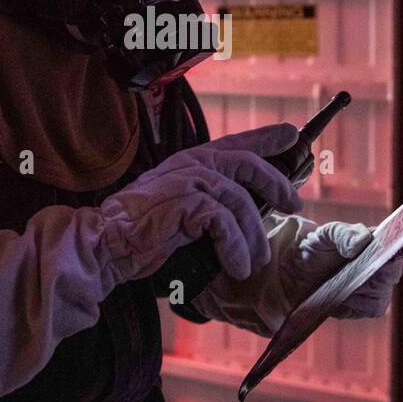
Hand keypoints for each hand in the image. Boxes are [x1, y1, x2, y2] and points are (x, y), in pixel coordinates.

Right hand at [98, 123, 301, 284]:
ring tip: (254, 262)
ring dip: (253, 237)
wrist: (108, 243)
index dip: (265, 137)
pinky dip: (235, 247)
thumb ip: (212, 203)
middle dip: (276, 182)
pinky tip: (236, 266)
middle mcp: (192, 164)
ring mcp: (187, 180)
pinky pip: (224, 221)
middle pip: (247, 163)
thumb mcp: (184, 211)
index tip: (291, 135)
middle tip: (294, 204)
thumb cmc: (145, 231)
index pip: (236, 143)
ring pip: (240, 201)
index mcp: (192, 162)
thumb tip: (251, 210)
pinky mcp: (184, 201)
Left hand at [280, 221, 402, 318]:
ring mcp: (372, 289)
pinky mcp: (362, 306)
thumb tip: (362, 242)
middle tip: (353, 274)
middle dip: (374, 278)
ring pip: (380, 298)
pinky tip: (340, 296)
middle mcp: (379, 267)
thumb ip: (345, 234)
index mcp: (377, 245)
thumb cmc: (318, 246)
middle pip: (390, 278)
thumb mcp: (328, 233)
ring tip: (341, 284)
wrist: (299, 268)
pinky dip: (355, 305)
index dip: (392, 258)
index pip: (396, 251)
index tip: (383, 261)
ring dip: (361, 293)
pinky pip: (368, 310)